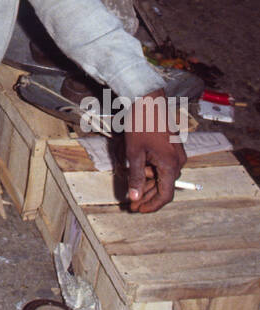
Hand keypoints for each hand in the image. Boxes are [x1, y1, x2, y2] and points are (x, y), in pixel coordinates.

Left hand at [124, 89, 186, 212]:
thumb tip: (135, 197)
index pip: (165, 195)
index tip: (138, 210)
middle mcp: (178, 161)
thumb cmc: (141, 123)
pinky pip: (162, 165)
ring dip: (147, 183)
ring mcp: (176, 153)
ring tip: (132, 189)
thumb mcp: (135, 152)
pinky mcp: (172, 147)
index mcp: (171, 165)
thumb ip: (136, 177)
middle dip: (147, 195)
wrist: (147, 99)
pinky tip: (138, 173)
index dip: (152, 205)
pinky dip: (151, 171)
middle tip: (131, 204)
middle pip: (164, 186)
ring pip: (162, 176)